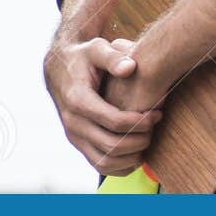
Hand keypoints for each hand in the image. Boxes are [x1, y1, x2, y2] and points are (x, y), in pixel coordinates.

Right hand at [43, 36, 162, 176]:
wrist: (59, 68)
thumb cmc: (83, 57)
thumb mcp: (97, 48)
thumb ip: (113, 56)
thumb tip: (130, 67)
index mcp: (77, 100)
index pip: (114, 122)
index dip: (140, 121)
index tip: (156, 113)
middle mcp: (72, 122)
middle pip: (112, 145)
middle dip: (140, 139)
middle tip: (154, 125)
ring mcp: (73, 136)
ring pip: (106, 162)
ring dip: (132, 156)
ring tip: (147, 137)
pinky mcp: (78, 144)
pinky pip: (101, 166)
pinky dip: (122, 166)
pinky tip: (136, 150)